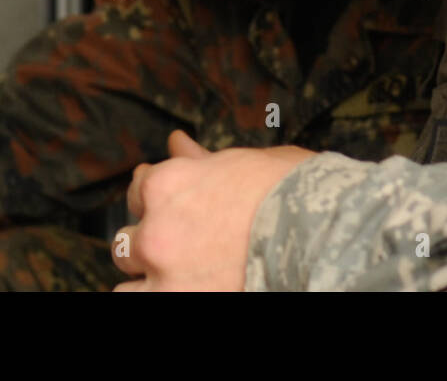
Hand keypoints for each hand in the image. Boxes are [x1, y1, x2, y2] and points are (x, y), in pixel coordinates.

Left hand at [112, 131, 314, 290]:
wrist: (319, 234)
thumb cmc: (291, 190)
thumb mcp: (243, 162)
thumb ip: (201, 160)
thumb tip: (177, 142)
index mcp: (166, 184)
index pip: (138, 190)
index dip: (158, 202)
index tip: (177, 211)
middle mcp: (155, 230)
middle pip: (128, 241)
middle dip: (151, 244)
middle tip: (183, 249)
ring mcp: (164, 274)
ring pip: (126, 284)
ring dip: (146, 281)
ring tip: (178, 279)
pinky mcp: (175, 301)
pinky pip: (139, 303)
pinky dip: (158, 296)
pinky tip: (183, 290)